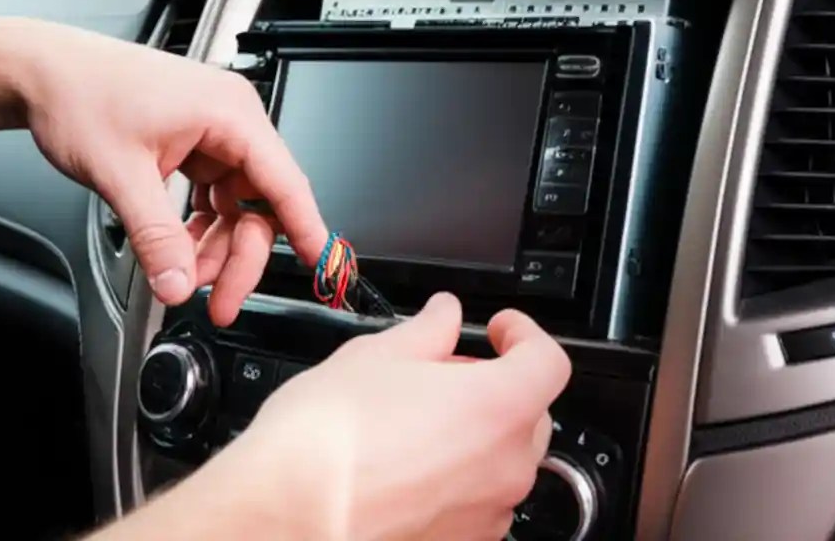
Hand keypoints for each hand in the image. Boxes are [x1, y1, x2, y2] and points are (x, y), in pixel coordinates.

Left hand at [16, 24, 328, 323]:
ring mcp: (211, 134)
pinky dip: (197, 230)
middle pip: (258, 205)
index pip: (284, 182)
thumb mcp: (120, 173)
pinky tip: (177, 251)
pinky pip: (211, 199)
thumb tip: (179, 281)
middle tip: (219, 301)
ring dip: (215, 249)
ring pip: (234, 208)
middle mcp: (229, 120)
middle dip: (239, 258)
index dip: (305, 228)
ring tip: (184, 278)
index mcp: (229, 113)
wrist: (41, 72)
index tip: (319, 264)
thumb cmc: (80, 92)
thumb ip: (157, 236)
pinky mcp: (191, 145)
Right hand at [228, 294, 571, 539]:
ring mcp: (485, 513)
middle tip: (442, 372)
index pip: (548, 361)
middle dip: (495, 385)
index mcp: (496, 406)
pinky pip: (476, 501)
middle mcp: (503, 466)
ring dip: (474, 435)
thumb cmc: (325, 442)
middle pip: (529, 413)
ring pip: (502, 460)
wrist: (286, 516)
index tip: (499, 330)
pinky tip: (405, 464)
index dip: (525, 336)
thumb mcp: (374, 357)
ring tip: (413, 420)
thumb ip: (426, 331)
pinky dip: (455, 478)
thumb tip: (443, 317)